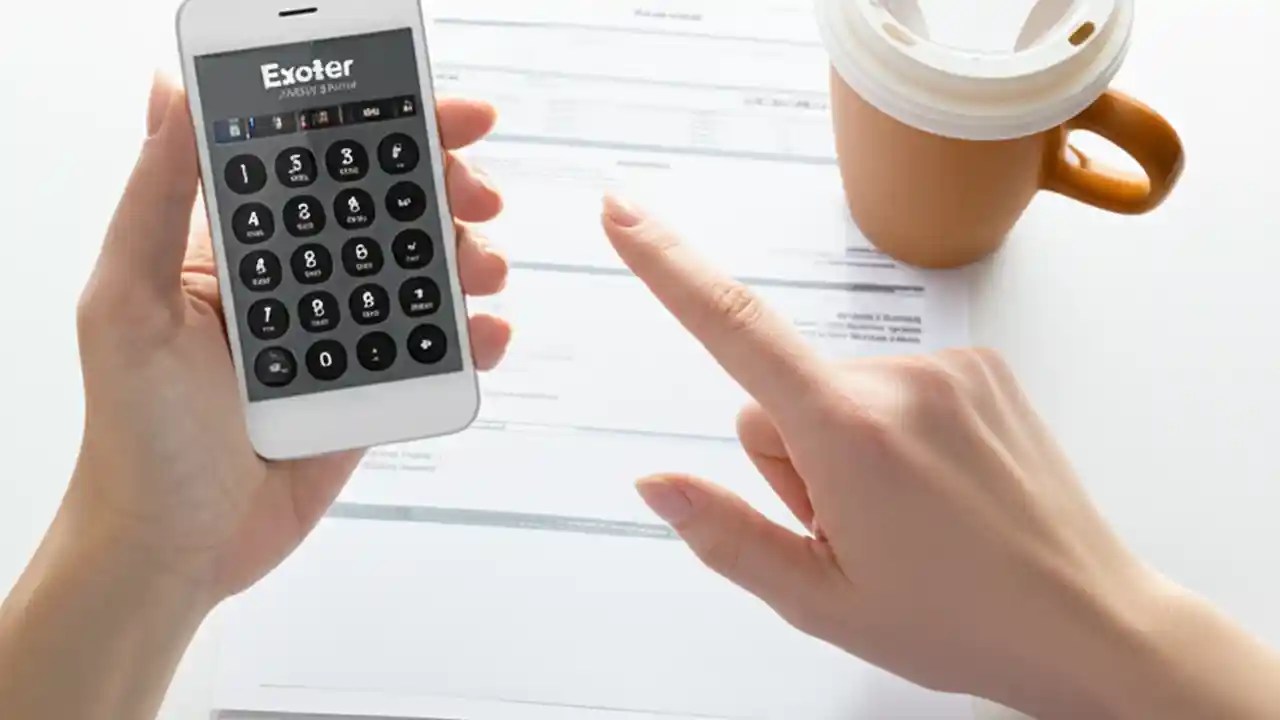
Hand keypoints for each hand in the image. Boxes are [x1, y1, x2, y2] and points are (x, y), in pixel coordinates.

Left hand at [66, 75, 511, 605]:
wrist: (176, 550)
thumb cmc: (134, 435)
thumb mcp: (127, 305)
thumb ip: (156, 200)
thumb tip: (173, 100)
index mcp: (240, 250)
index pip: (317, 167)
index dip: (380, 130)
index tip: (441, 115)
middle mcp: (295, 286)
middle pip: (386, 214)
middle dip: (443, 192)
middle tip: (479, 193)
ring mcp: (336, 340)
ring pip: (420, 280)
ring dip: (466, 261)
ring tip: (483, 270)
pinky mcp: (369, 393)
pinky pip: (431, 354)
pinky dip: (470, 340)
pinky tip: (484, 336)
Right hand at [600, 195, 1164, 715]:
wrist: (1087, 622)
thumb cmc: (962, 622)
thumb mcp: (819, 600)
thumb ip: (725, 535)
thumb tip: (657, 483)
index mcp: (850, 434)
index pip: (735, 329)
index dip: (669, 267)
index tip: (624, 216)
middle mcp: (901, 380)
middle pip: (780, 393)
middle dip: (793, 456)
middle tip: (849, 525)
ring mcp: (948, 367)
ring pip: (835, 389)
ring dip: (844, 443)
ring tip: (900, 513)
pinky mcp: (981, 366)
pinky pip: (891, 383)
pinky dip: (893, 429)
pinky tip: (932, 487)